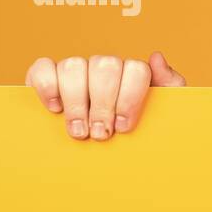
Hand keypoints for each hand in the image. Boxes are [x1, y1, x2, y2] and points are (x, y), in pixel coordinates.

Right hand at [25, 51, 186, 139]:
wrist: (116, 153)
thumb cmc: (139, 130)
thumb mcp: (163, 112)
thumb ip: (169, 84)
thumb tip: (156, 57)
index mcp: (132, 74)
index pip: (135, 69)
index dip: (130, 98)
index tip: (125, 127)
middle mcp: (104, 67)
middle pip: (104, 68)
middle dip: (102, 105)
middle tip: (101, 134)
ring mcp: (76, 70)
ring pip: (74, 66)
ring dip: (76, 103)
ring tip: (80, 131)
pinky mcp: (47, 76)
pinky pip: (42, 68)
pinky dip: (46, 86)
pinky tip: (55, 108)